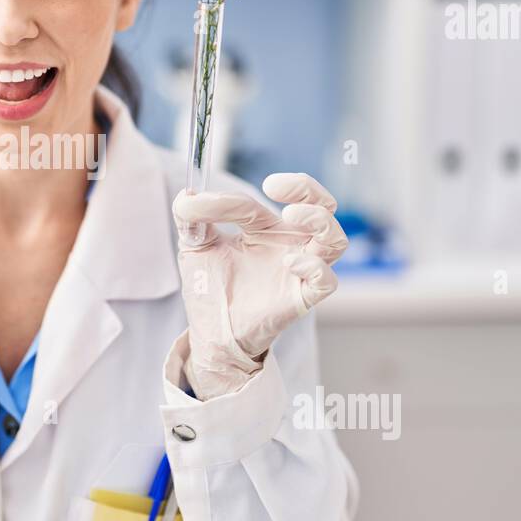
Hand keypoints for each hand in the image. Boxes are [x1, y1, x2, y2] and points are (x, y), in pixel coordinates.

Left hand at [171, 172, 346, 397]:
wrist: (210, 334)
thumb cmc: (209, 290)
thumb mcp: (195, 247)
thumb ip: (190, 219)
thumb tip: (185, 195)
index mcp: (266, 230)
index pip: (261, 201)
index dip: (232, 198)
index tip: (200, 204)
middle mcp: (289, 245)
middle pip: (323, 207)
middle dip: (309, 189)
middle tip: (276, 187)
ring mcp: (299, 271)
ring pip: (335, 240)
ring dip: (319, 220)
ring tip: (291, 214)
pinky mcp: (301, 297)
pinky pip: (326, 280)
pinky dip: (315, 267)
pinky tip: (290, 262)